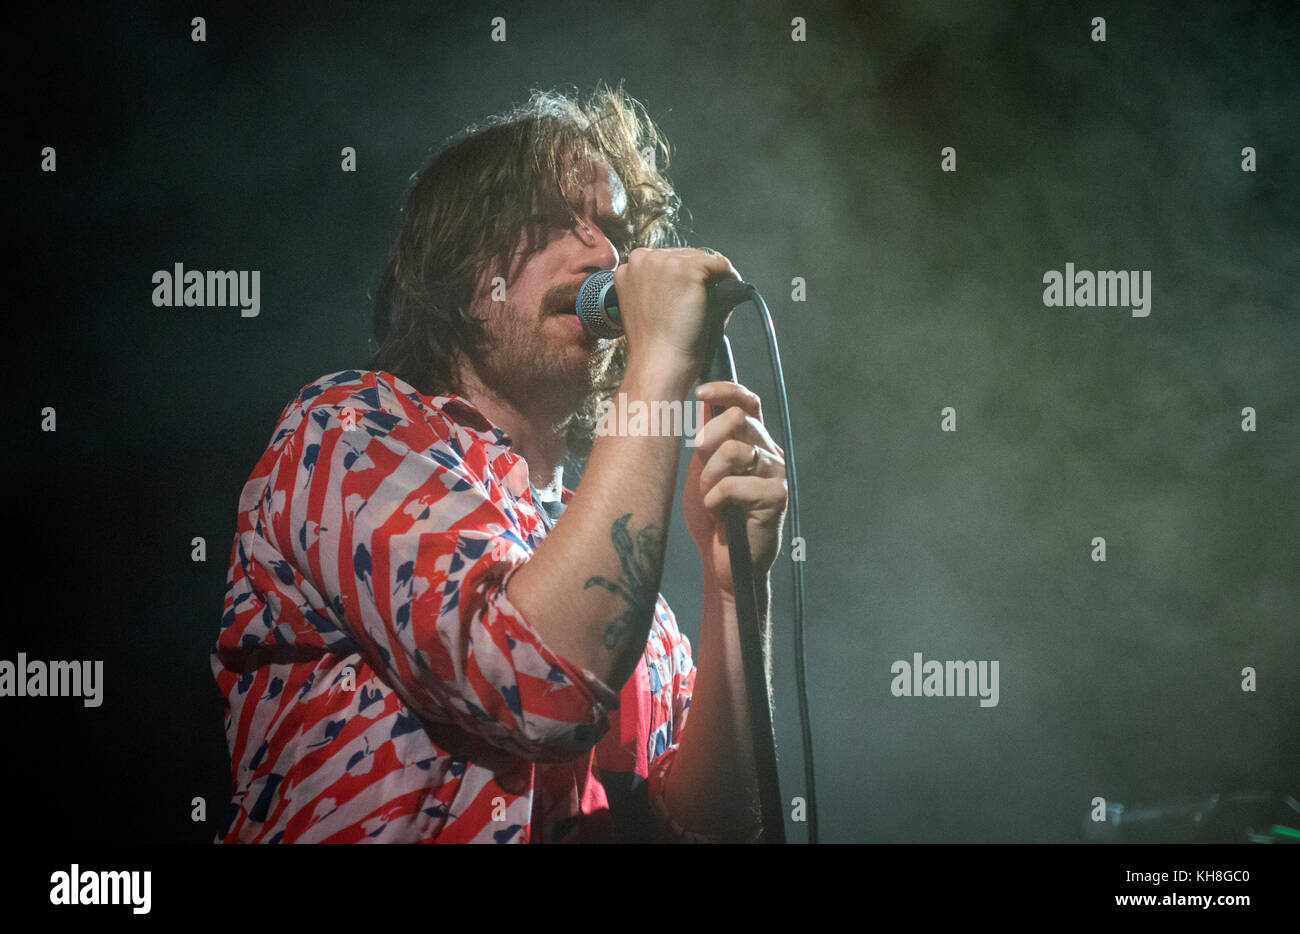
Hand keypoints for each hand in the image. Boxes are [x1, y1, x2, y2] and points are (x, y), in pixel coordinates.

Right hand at [612, 247, 742, 375]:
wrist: (659, 363)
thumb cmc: (654, 346)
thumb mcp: (646, 307)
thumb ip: (659, 287)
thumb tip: (694, 277)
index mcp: (628, 269)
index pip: (666, 259)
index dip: (683, 276)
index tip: (693, 290)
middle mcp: (642, 259)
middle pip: (684, 255)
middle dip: (698, 274)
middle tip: (707, 299)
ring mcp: (664, 262)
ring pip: (702, 258)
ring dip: (712, 276)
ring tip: (715, 299)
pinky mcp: (686, 269)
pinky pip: (719, 264)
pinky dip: (728, 276)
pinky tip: (728, 291)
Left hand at [682, 380, 787, 598]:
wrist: (727, 561)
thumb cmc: (714, 515)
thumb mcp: (704, 470)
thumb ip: (707, 440)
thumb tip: (701, 402)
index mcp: (754, 441)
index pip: (748, 402)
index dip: (727, 391)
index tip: (700, 394)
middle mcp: (770, 452)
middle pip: (737, 420)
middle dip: (706, 444)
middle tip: (704, 475)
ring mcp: (777, 473)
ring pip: (732, 451)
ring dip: (709, 478)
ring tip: (712, 498)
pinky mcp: (777, 497)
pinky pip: (733, 485)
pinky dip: (715, 500)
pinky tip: (721, 514)